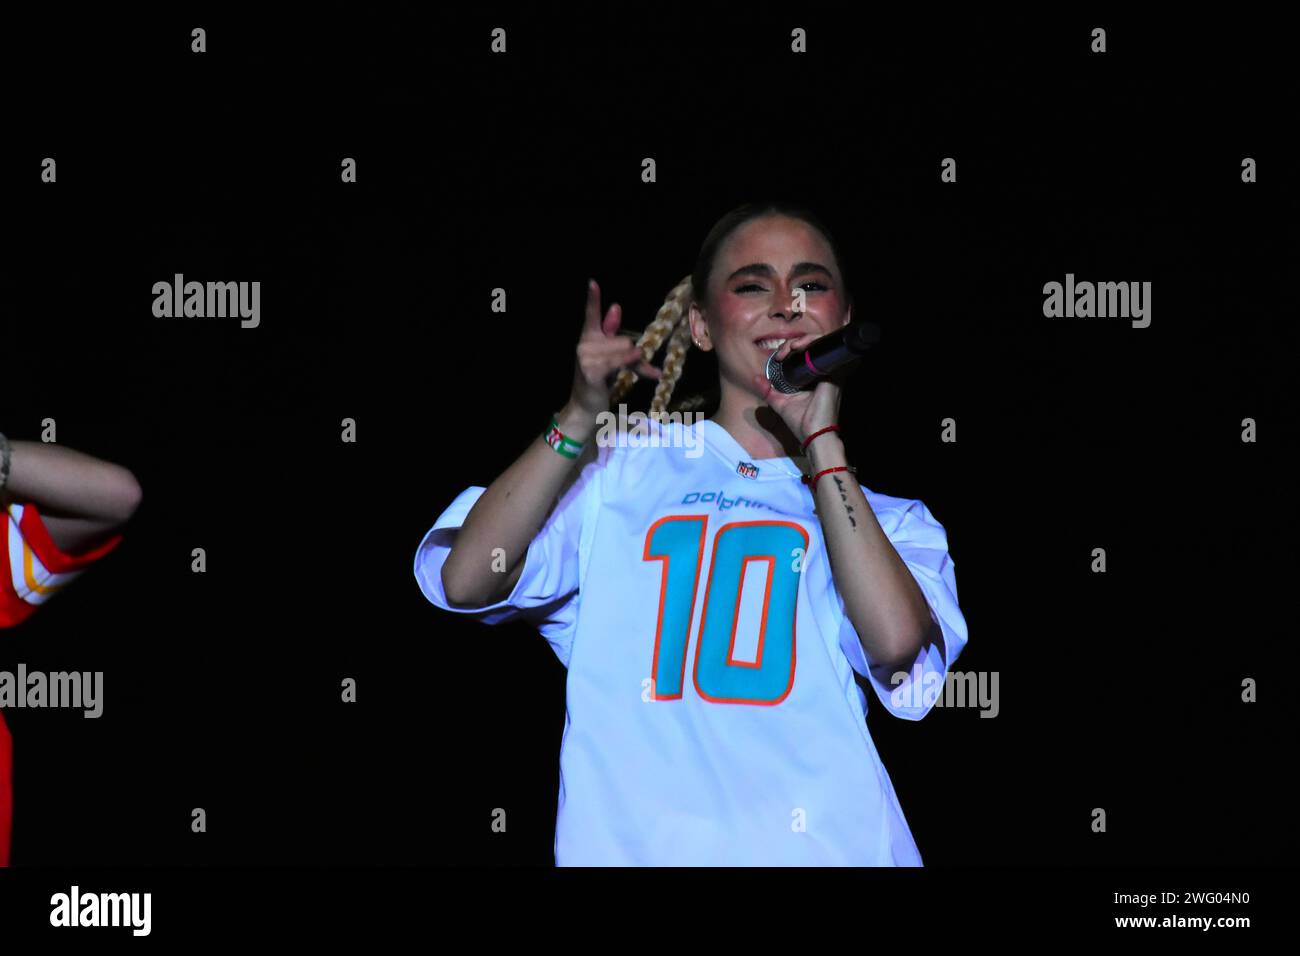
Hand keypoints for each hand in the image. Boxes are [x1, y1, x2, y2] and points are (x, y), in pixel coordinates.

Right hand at [568, 279, 662, 420]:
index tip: (593, 282)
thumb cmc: (599, 382)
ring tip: (645, 373)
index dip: (593, 298)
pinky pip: (617, 362)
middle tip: (640, 367)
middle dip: (634, 354)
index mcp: (588, 338)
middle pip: (624, 339)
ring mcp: (585, 358)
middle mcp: (584, 344)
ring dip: (637, 363)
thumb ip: (613, 334)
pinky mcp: (591, 371)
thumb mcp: (609, 356)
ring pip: (624, 350)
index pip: (591, 314)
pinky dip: (630, 362)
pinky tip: (643, 361)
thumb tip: (616, 306)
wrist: (586, 408)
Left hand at [751, 330, 842, 445]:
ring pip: (817, 344)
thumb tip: (756, 378)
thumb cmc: (800, 422)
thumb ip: (768, 390)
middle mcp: (821, 372)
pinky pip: (824, 347)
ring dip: (801, 340)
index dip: (789, 350)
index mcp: (811, 379)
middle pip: (809, 347)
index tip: (778, 357)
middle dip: (792, 343)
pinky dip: (811, 341)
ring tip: (789, 348)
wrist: (814, 434)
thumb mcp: (780, 403)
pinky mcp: (832, 370)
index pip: (802, 356)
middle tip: (781, 352)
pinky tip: (798, 346)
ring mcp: (828, 370)